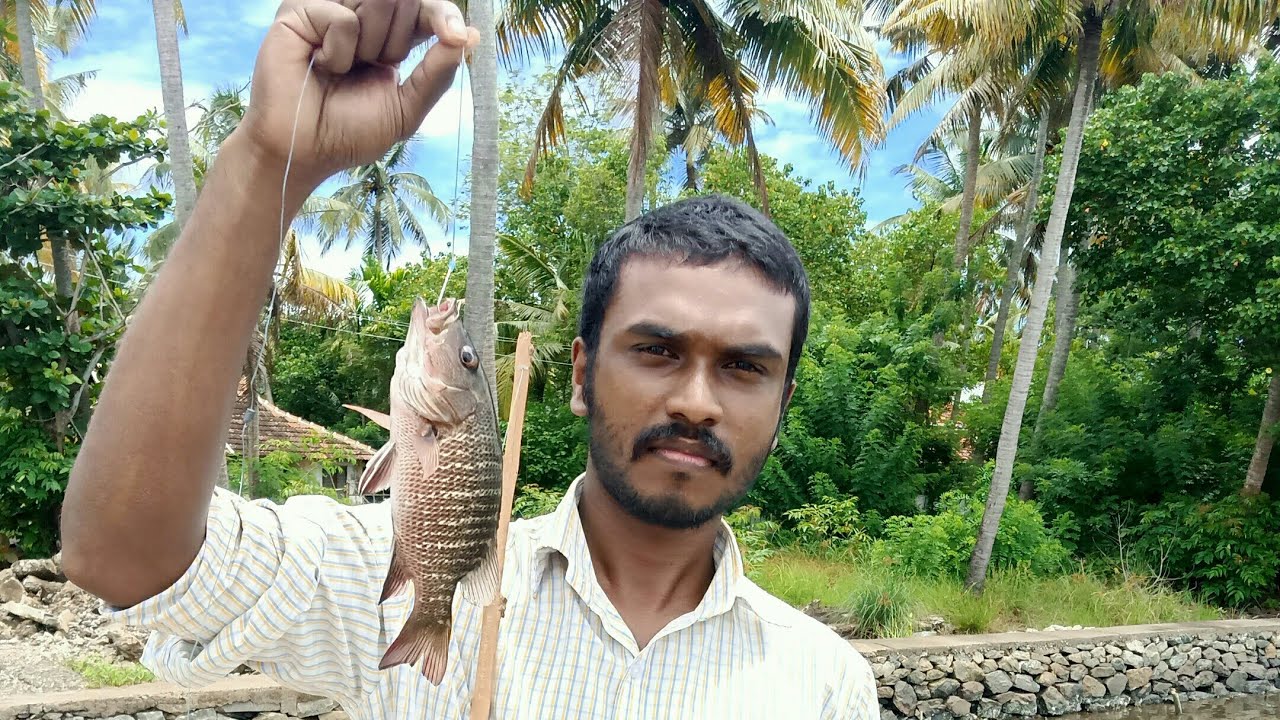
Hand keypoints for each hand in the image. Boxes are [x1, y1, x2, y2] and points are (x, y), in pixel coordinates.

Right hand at [235, 0, 478, 189]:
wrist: (304, 152)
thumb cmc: (349, 133)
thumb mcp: (407, 109)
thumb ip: (437, 73)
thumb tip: (469, 36)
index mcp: (389, 37)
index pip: (425, 8)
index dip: (443, 14)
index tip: (455, 34)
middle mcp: (361, 16)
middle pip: (404, 0)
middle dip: (398, 42)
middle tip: (370, 69)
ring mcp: (330, 10)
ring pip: (377, 1)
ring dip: (370, 47)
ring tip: (342, 70)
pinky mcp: (300, 12)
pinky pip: (343, 18)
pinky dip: (339, 51)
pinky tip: (320, 65)